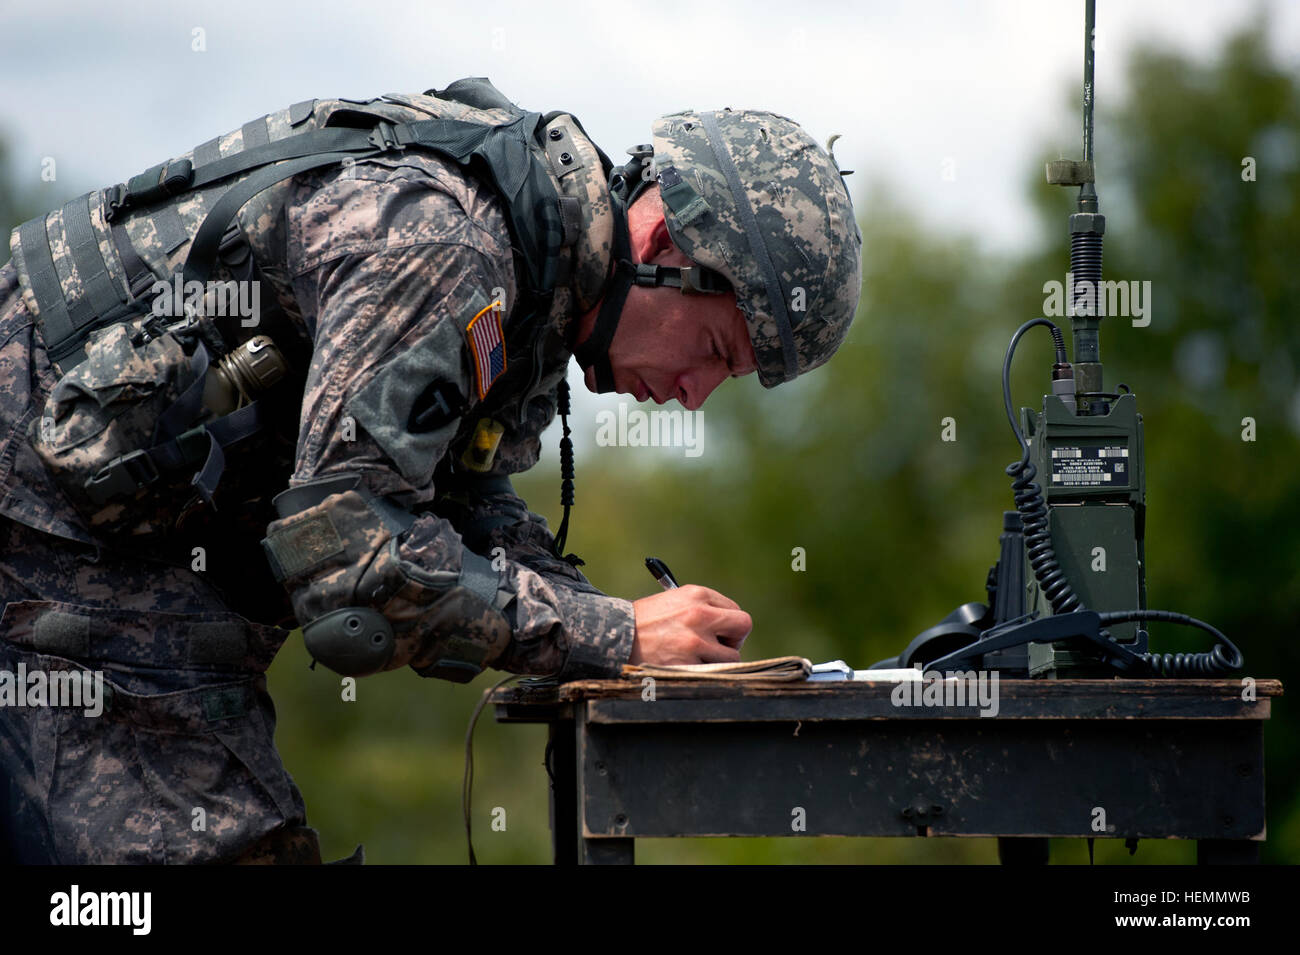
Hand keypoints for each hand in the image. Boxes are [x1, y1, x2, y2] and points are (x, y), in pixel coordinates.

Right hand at [629, 585, 751, 665]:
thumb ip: (702, 609)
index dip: (730, 625)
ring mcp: (695, 641)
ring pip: (731, 656)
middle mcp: (700, 615)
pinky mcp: (687, 664)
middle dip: (735, 640)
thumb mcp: (674, 602)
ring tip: (695, 659)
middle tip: (721, 647)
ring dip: (717, 661)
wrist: (614, 635)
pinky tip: (686, 667)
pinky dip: (703, 673)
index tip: (722, 633)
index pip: (735, 611)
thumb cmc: (645, 621)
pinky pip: (713, 672)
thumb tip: (728, 626)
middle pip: (743, 627)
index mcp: (697, 595)